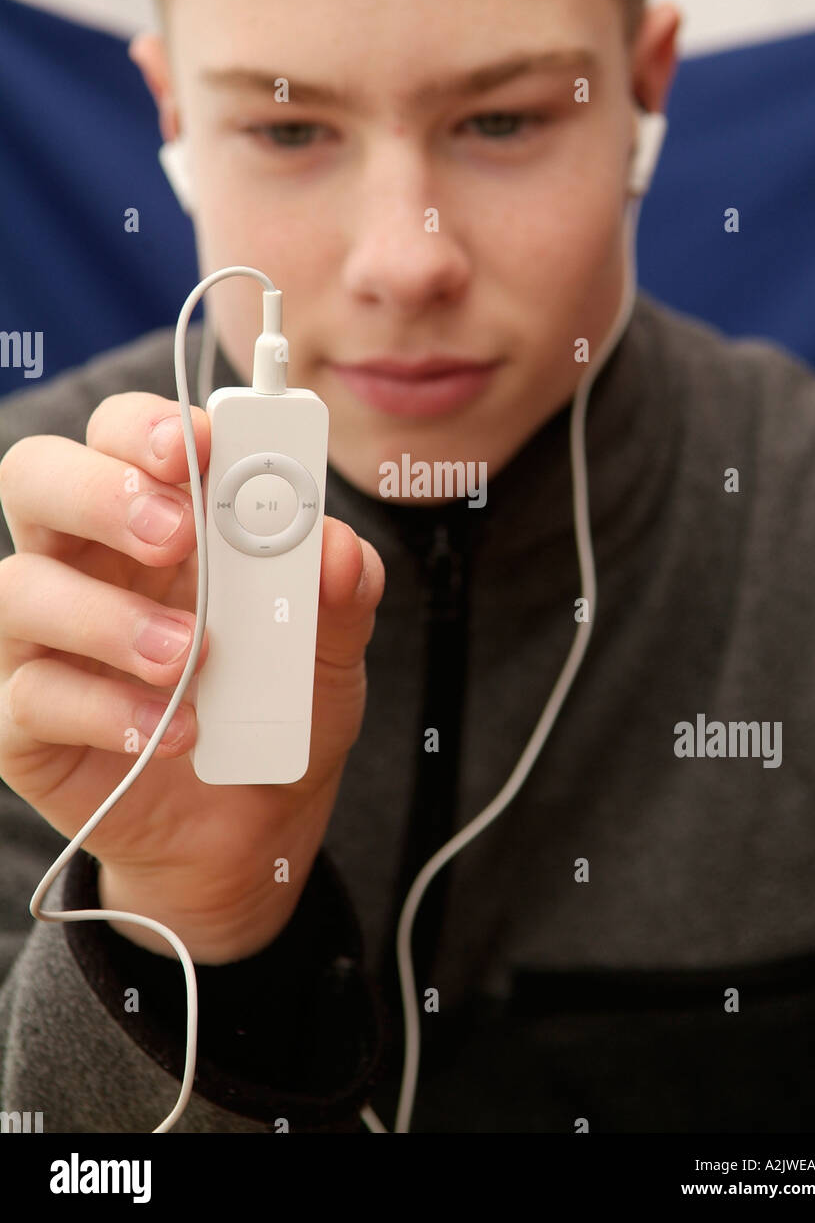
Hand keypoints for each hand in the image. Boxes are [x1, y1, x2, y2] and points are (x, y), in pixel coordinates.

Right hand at [0, 393, 383, 961]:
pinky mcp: (27, 722)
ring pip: (19, 587)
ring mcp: (44, 640)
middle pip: (36, 477)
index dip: (150, 426)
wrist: (250, 830)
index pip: (121, 435)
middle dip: (102, 490)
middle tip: (176, 532)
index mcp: (155, 519)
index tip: (202, 443)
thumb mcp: (333, 653)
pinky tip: (171, 732)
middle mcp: (85, 563)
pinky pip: (34, 694)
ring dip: (108, 616)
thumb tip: (337, 545)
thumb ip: (340, 594)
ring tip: (189, 657)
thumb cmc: (277, 711)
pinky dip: (109, 710)